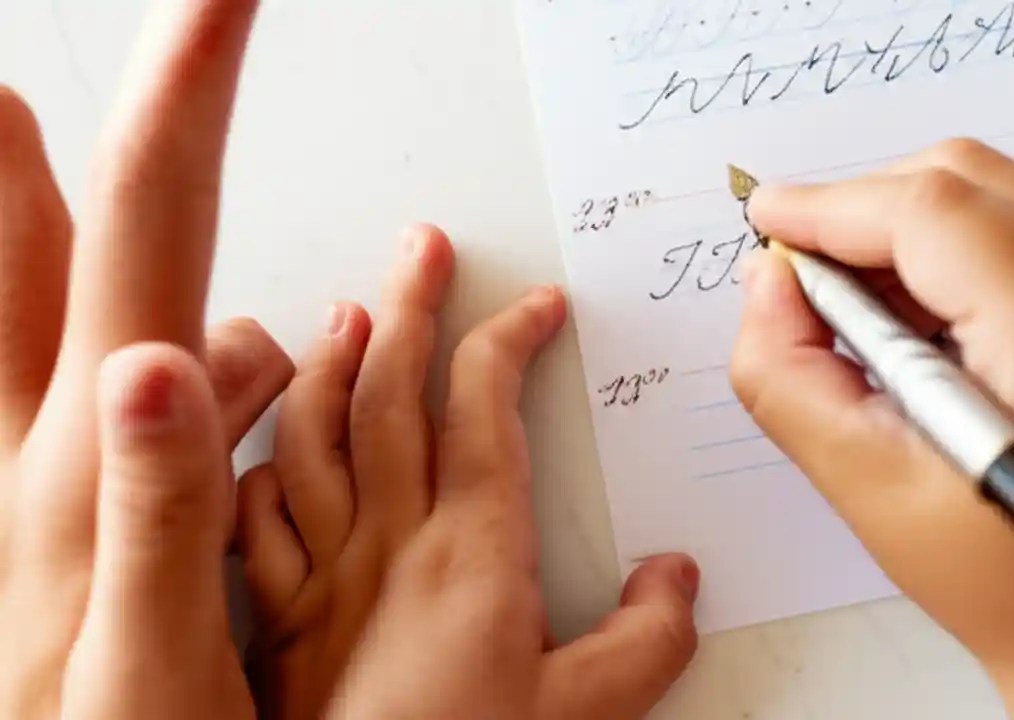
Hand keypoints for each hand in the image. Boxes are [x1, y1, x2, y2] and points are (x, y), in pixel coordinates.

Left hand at [0, 2, 287, 717]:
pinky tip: (215, 379)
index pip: (148, 232)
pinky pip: (132, 408)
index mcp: (91, 455)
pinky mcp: (72, 519)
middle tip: (4, 75)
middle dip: (35, 140)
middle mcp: (54, 446)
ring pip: (84, 322)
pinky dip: (187, 372)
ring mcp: (54, 480)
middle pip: (40, 246)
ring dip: (95, 251)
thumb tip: (161, 358)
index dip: (185, 100)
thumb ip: (150, 512)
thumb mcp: (140, 665)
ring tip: (58, 168)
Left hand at [237, 226, 699, 719]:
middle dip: (408, 303)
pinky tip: (266, 437)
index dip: (506, 337)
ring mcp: (321, 571)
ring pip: (313, 433)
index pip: (483, 405)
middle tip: (422, 245)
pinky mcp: (277, 613)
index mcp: (472, 549)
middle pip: (389, 390)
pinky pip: (254, 513)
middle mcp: (389, 539)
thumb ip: (643, 646)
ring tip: (349, 309)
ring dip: (329, 360)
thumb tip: (678, 579)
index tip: (534, 304)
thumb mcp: (580, 719)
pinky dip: (257, 460)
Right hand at [731, 140, 1013, 718]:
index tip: (767, 223)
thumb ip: (787, 371)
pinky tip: (923, 319)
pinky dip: (953, 249)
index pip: (929, 212)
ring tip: (867, 315)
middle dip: (864, 211)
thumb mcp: (864, 482)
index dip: (830, 207)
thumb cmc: (1001, 579)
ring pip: (992, 190)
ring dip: (906, 229)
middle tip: (805, 278)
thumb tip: (767, 277)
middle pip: (963, 178)